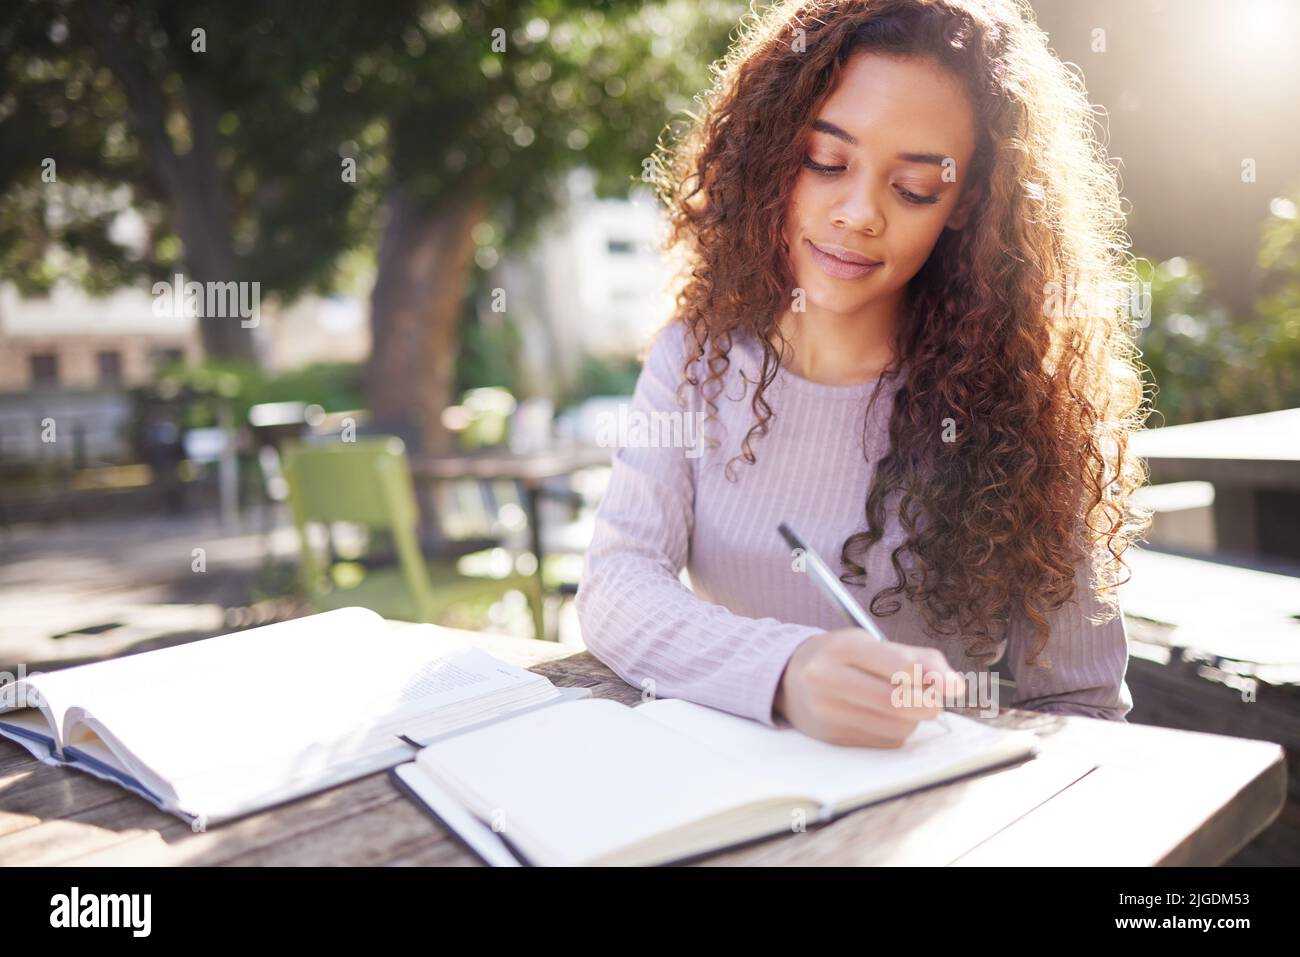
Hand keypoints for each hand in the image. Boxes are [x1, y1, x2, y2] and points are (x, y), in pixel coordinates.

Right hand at [773, 628, 964, 746]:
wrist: (789, 679)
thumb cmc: (841, 657)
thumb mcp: (873, 644)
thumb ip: (920, 660)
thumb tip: (956, 688)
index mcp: (843, 647)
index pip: (900, 667)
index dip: (930, 678)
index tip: (943, 684)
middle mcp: (829, 679)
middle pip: (899, 703)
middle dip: (928, 704)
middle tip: (931, 699)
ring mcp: (827, 711)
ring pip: (896, 728)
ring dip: (913, 721)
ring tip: (903, 706)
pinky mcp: (832, 737)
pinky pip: (885, 743)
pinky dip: (896, 733)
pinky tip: (883, 719)